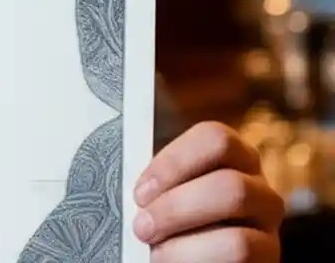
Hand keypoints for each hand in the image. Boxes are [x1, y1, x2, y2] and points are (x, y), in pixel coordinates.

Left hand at [134, 121, 283, 261]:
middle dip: (177, 209)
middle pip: (230, 186)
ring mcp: (268, 232)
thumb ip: (153, 185)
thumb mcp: (161, 192)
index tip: (140, 192)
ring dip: (186, 248)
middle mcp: (260, 191)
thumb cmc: (167, 218)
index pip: (215, 139)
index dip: (174, 163)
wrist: (185, 253)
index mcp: (233, 158)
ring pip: (238, 239)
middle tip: (141, 227)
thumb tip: (121, 185)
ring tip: (155, 253)